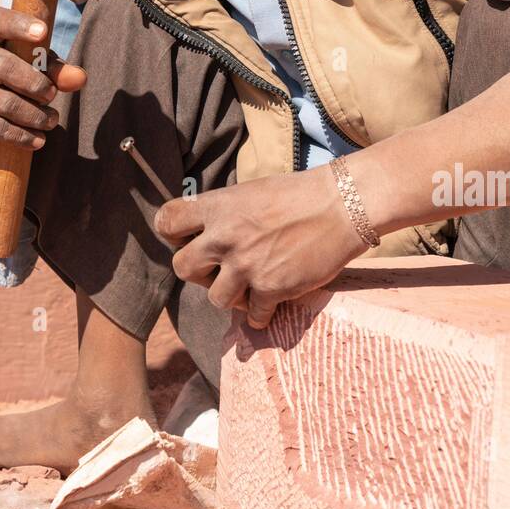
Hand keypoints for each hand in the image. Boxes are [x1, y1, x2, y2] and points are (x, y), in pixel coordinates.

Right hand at [0, 6, 85, 159]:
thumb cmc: (10, 83)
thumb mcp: (35, 70)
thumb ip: (55, 70)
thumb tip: (79, 78)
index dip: (18, 24)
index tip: (42, 32)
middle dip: (33, 82)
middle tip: (52, 95)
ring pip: (2, 102)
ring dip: (34, 115)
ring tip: (51, 121)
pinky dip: (22, 136)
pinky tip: (37, 140)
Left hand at [153, 163, 367, 329]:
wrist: (343, 206)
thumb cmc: (299, 194)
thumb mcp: (250, 192)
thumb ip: (223, 212)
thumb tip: (204, 231)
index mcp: (218, 206)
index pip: (166, 222)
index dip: (174, 235)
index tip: (189, 239)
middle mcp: (225, 236)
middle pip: (182, 268)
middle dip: (198, 272)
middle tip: (219, 268)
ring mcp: (247, 265)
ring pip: (215, 298)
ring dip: (230, 296)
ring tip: (250, 286)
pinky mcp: (271, 289)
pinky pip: (252, 316)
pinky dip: (261, 313)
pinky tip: (271, 301)